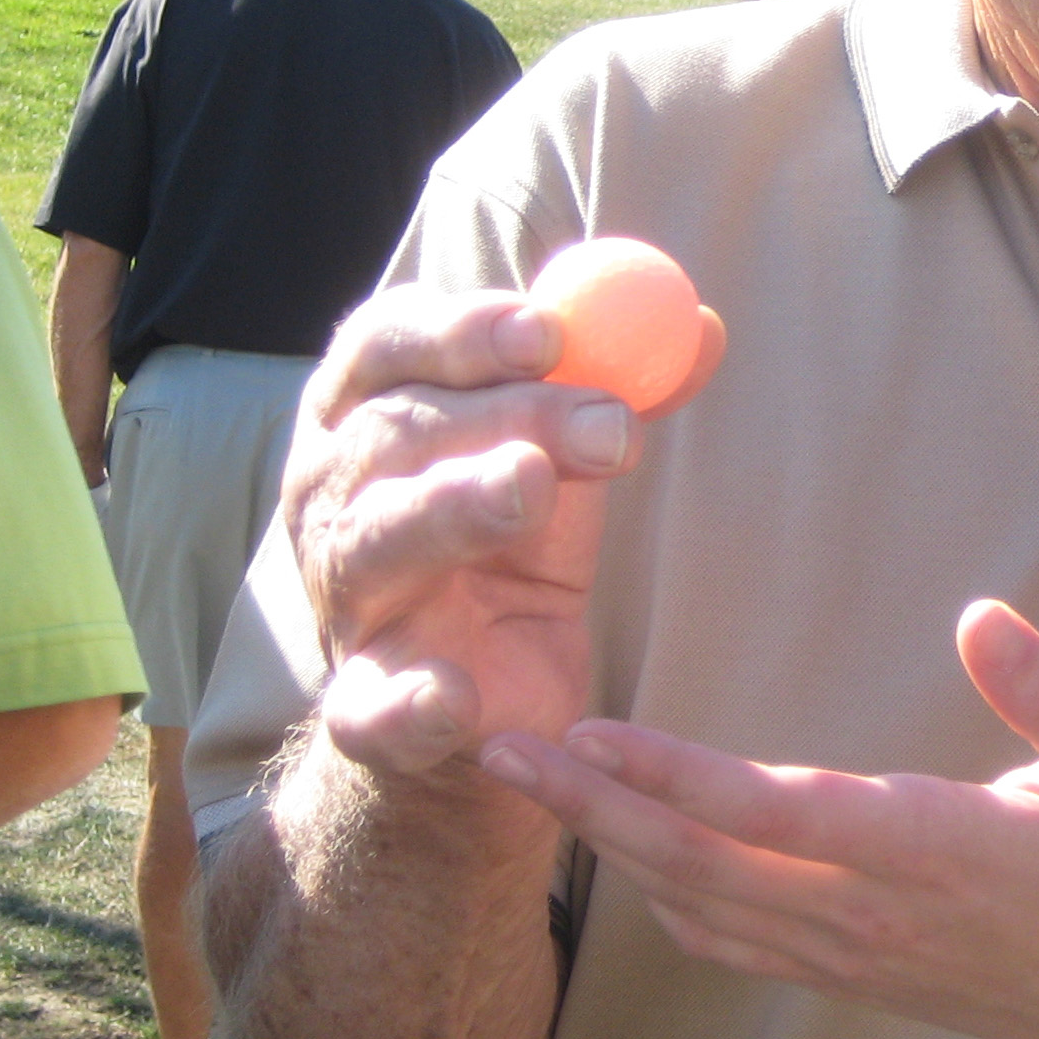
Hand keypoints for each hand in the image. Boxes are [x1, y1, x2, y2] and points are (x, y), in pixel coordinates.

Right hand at [284, 284, 724, 778]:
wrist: (481, 694)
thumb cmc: (511, 542)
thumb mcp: (563, 458)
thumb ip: (619, 392)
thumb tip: (703, 330)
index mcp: (367, 415)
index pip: (387, 344)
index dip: (462, 330)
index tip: (550, 332)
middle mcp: (335, 500)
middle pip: (396, 434)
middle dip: (506, 414)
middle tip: (603, 422)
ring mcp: (347, 604)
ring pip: (376, 543)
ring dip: (452, 507)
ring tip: (530, 485)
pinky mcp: (369, 706)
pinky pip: (372, 708)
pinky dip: (408, 703)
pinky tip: (453, 694)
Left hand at [474, 601, 1038, 1038]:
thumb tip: (979, 613)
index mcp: (928, 849)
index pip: (772, 811)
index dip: (670, 775)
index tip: (588, 729)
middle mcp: (867, 911)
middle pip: (695, 862)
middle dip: (589, 807)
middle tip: (499, 750)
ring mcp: (847, 954)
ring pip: (693, 903)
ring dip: (607, 846)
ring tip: (535, 785)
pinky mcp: (842, 975)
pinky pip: (723, 941)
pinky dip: (657, 894)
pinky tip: (624, 851)